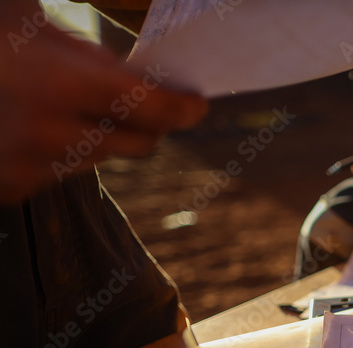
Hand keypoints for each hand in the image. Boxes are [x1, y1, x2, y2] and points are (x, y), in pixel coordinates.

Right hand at [0, 2, 206, 202]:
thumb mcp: (18, 10)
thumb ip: (75, 35)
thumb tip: (131, 56)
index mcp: (58, 83)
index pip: (151, 109)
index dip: (182, 106)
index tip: (197, 102)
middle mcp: (50, 136)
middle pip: (139, 145)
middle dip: (147, 122)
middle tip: (146, 100)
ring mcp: (27, 169)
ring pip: (99, 159)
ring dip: (98, 134)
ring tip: (66, 100)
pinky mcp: (7, 189)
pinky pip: (58, 174)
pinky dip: (58, 151)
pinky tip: (30, 122)